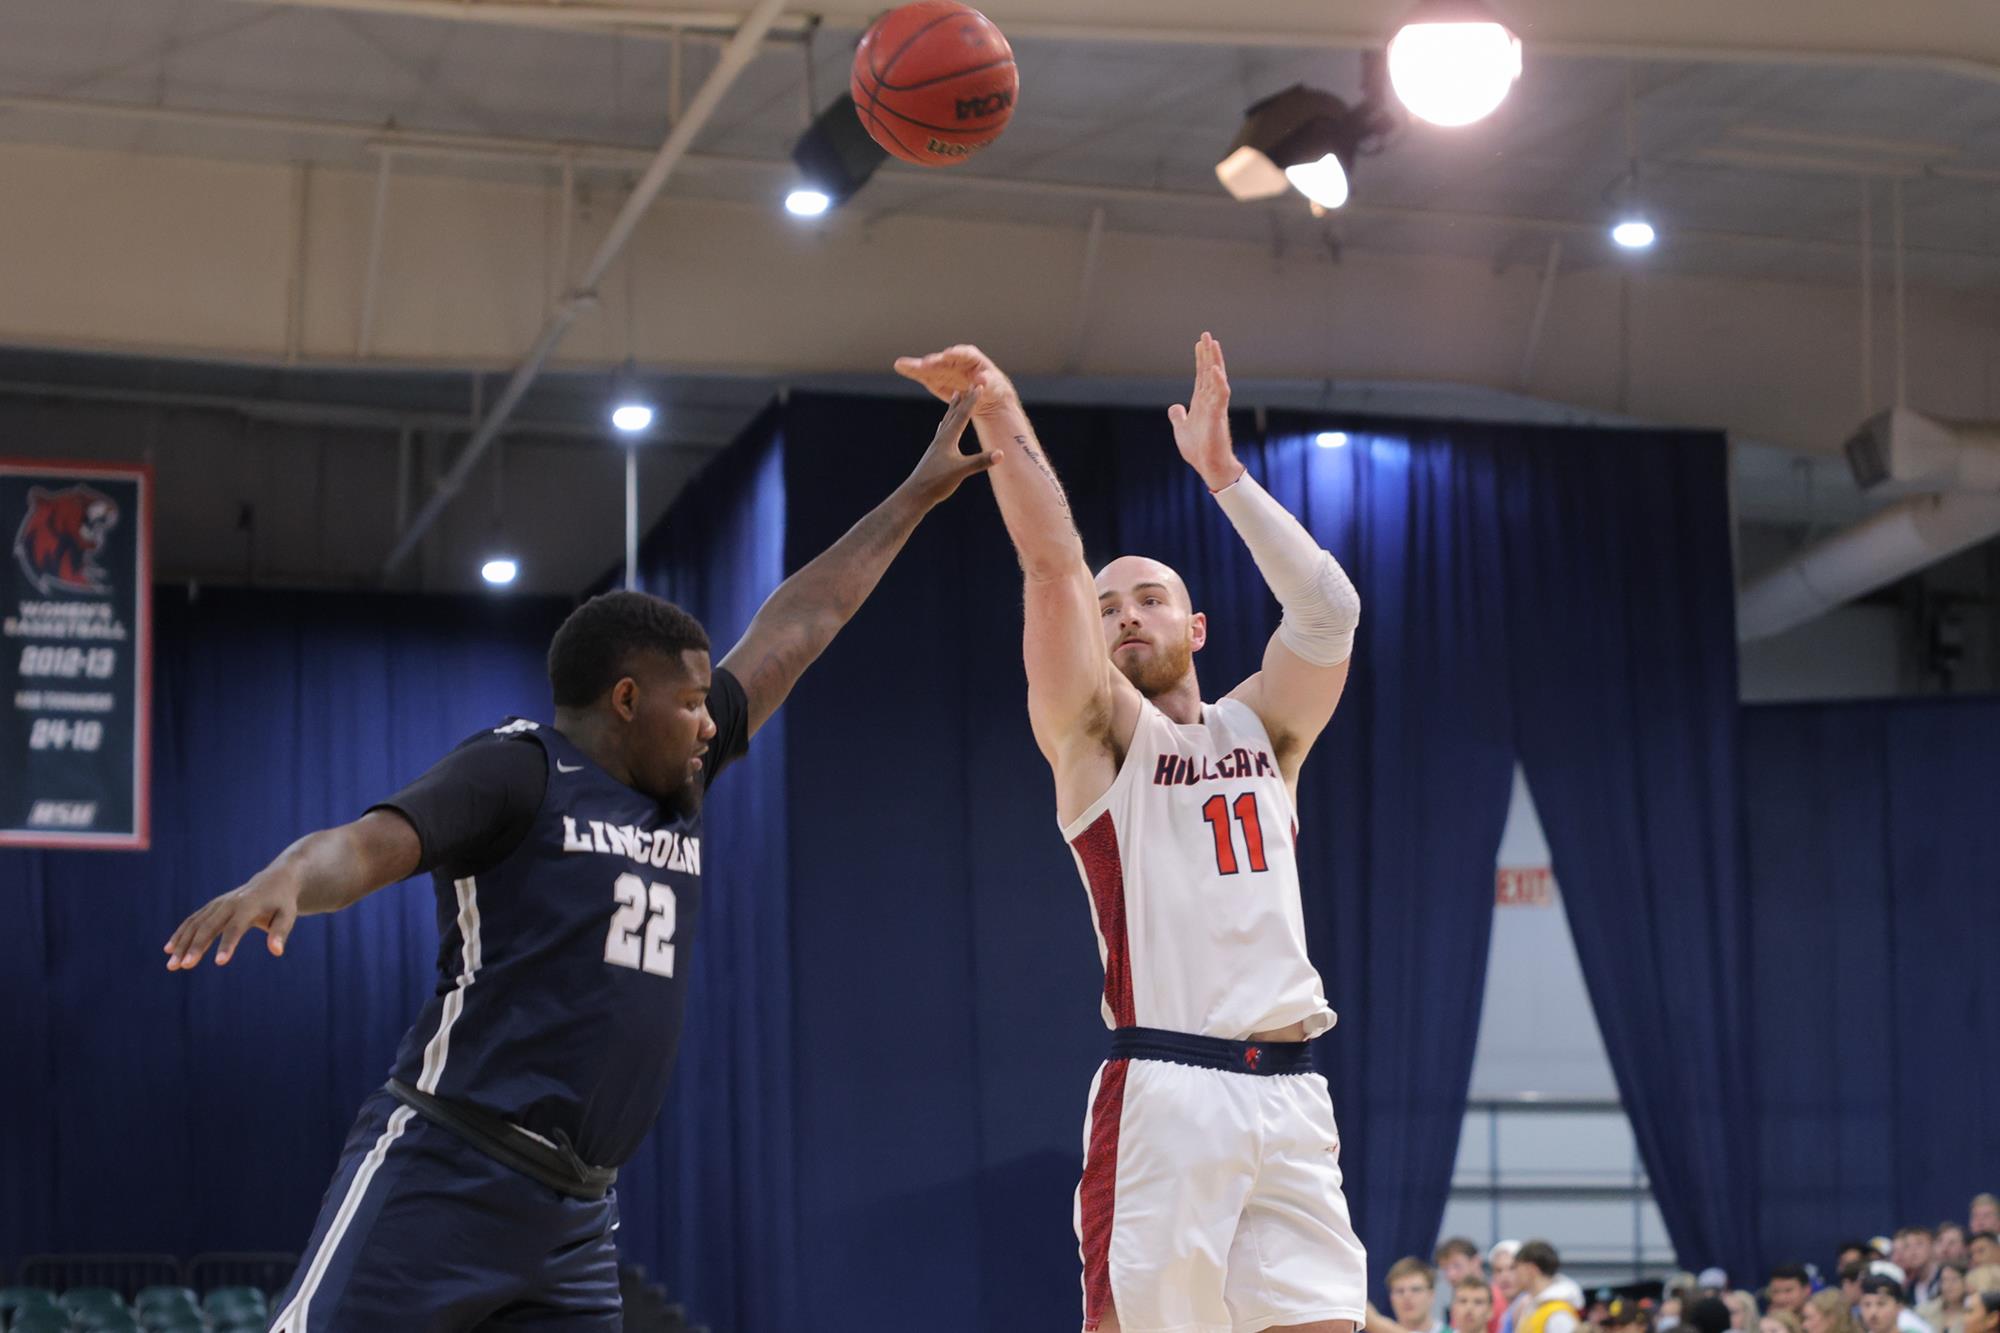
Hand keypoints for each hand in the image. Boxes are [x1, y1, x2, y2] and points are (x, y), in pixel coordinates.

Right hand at [164, 869, 303, 968]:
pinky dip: (181, 933)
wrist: (273, 881)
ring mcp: (218, 904)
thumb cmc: (282, 903)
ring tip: (172, 965)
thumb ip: (280, 932)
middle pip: (209, 926)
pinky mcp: (212, 906)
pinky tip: (169, 949)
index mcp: (248, 906)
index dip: (227, 944)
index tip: (219, 963)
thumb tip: (277, 951)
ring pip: (196, 924)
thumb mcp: (288, 915)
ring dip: (182, 943)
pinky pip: (193, 920)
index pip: (236, 927)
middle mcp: (229, 903)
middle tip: (183, 966)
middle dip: (196, 946)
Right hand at [893, 344, 1018, 415]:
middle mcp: (955, 360)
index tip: (948, 355)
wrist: (986, 397)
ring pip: (929, 367)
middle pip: (942, 360)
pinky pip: (924, 375)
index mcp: (972, 358)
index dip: (956, 354)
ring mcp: (944, 369)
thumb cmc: (994, 388)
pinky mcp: (936, 378)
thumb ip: (988, 383)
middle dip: (932, 362)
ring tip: (901, 364)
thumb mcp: (995, 387)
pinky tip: (902, 367)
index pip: (964, 354)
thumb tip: (982, 380)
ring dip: (916, 366)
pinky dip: (914, 372)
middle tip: (922, 364)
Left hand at [900, 387, 1001, 507]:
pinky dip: (946, 425)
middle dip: (963, 399)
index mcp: (948, 439)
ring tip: (955, 396)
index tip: (979, 385)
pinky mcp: (934, 454)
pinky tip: (944, 426)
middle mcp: (941, 438)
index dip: (972, 400)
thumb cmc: (937, 482)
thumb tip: (1001, 454)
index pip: (963, 415)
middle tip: (968, 383)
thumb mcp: (961, 471)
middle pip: (954, 413)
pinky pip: (942, 433)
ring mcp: (937, 446)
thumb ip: (980, 462)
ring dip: (953, 408)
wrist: (915, 494)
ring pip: (947, 421)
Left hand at [1167, 331, 1243, 489]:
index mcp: (1202, 402)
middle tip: (1207, 334)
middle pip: (1210, 372)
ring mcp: (1216, 407)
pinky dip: (1218, 382)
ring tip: (1213, 343)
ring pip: (1217, 378)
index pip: (1201, 376)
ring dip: (1215, 361)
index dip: (1200, 359)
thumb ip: (1179, 416)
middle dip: (1208, 353)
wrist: (1208, 466)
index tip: (1200, 343)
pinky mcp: (1218, 416)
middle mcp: (1210, 401)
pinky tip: (1215, 370)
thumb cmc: (1199, 449)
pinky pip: (1220, 396)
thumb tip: (1174, 407)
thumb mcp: (1182, 429)